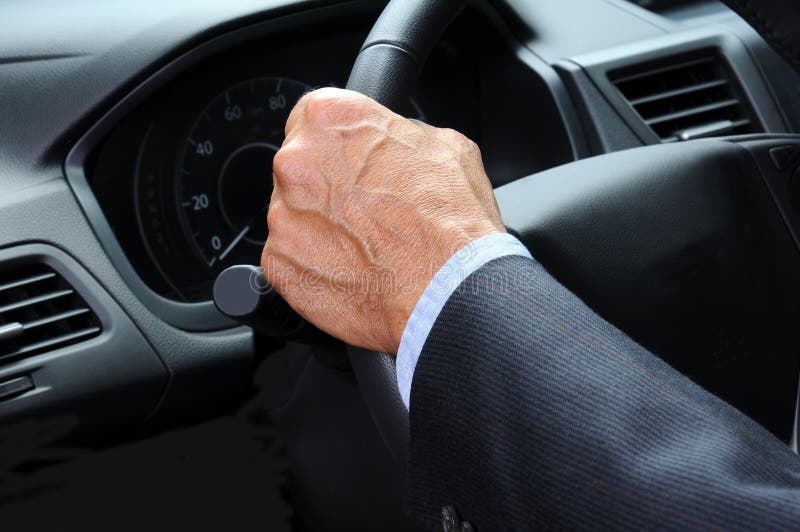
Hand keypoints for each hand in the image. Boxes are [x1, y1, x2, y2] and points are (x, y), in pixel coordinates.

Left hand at [261, 88, 504, 352]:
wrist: (449, 291)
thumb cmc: (451, 222)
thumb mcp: (445, 147)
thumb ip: (402, 134)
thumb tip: (394, 142)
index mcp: (330, 118)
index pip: (313, 120)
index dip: (338, 147)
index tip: (353, 168)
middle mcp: (296, 162)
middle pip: (298, 170)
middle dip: (325, 189)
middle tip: (365, 213)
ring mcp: (282, 216)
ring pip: (293, 217)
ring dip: (319, 229)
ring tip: (365, 248)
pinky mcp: (278, 264)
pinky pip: (289, 261)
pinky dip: (313, 268)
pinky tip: (352, 273)